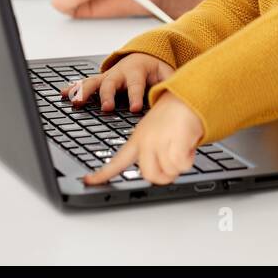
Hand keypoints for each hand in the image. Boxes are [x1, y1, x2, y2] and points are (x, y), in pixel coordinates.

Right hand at [60, 52, 175, 113]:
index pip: (136, 85)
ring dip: (85, 91)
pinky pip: (84, 83)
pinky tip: (63, 94)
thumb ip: (168, 84)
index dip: (135, 96)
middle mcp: (120, 72)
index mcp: (137, 70)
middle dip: (107, 95)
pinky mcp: (101, 79)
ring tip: (77, 102)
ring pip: (94, 82)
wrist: (146, 54)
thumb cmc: (156, 68)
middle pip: (111, 83)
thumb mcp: (167, 73)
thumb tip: (173, 97)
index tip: (135, 108)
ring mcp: (108, 75)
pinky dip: (73, 88)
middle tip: (106, 108)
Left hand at [84, 90, 204, 185]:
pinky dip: (189, 159)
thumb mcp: (158, 133)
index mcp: (138, 139)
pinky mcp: (175, 140)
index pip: (116, 161)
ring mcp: (159, 140)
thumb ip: (153, 153)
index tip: (88, 182)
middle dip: (165, 175)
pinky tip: (189, 146)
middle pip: (149, 175)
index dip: (102, 175)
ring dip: (179, 165)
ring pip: (168, 172)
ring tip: (182, 147)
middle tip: (174, 162)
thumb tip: (159, 175)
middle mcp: (146, 140)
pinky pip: (181, 165)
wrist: (190, 94)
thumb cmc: (176, 114)